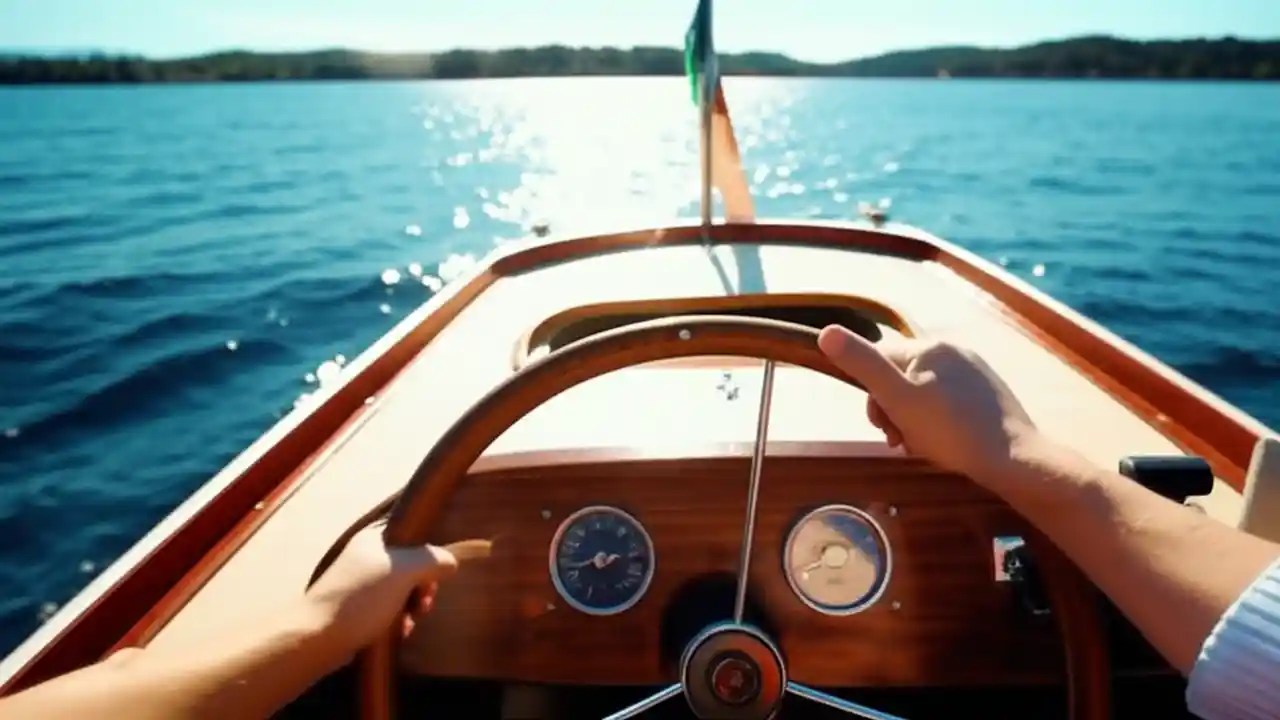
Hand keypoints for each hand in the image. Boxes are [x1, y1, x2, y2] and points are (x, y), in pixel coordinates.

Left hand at [305, 523, 457, 652]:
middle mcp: (367, 555)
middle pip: (411, 565)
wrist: (318, 636)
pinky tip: (399, 632)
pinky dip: (398, 619)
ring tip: (410, 622)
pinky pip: (387, 607)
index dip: (430, 556)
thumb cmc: (362, 597)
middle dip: (423, 587)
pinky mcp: (357, 607)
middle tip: (424, 603)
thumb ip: (432, 561)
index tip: (434, 578)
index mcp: (375, 538)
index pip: (414, 536)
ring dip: (412, 606)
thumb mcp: (404, 571)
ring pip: (401, 589)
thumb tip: (451, 562)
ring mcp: (360, 582)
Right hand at [817, 325, 1039, 486]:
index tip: (880, 425)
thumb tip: (825, 331)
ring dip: (913, 418)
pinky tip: (945, 443)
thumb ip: (862, 364)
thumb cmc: (949, 430)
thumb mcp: (897, 398)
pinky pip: (949, 399)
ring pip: (924, 391)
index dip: (872, 394)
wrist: (1012, 457)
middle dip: (893, 409)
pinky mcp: (989, 391)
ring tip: (923, 446)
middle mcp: (952, 349)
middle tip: (900, 441)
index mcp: (928, 347)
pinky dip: (938, 420)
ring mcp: (974, 369)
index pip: (879, 359)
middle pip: (901, 376)